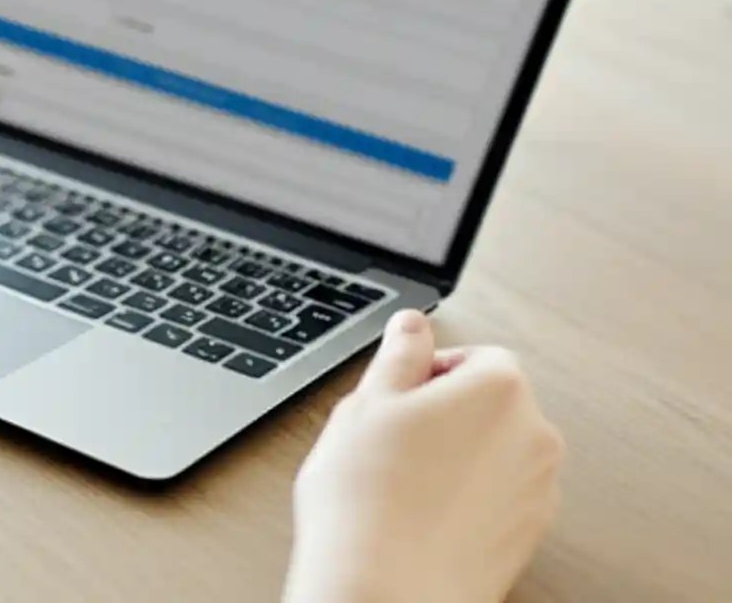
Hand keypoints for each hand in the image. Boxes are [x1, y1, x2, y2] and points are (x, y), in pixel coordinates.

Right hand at [283, 311, 564, 602]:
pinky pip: (497, 497)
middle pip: (491, 404)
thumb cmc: (369, 501)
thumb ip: (399, 354)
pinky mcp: (527, 536)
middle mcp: (533, 436)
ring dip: (456, 456)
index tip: (397, 392)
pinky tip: (419, 512)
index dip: (429, 371)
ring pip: (493, 452)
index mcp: (500, 388)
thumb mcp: (367, 403)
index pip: (476, 357)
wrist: (384, 591)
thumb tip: (412, 326)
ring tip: (401, 479)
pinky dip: (466, 497)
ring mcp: (537, 491)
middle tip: (391, 436)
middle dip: (445, 412)